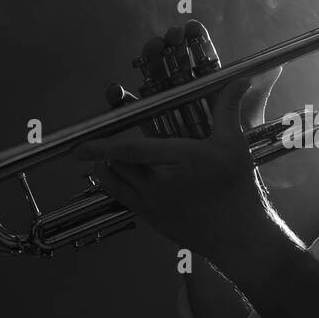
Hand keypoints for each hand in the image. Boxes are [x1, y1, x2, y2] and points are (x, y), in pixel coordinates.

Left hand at [75, 59, 282, 263]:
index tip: (79, 145)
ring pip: (114, 182)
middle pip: (116, 163)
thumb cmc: (239, 191)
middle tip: (112, 138)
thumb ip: (228, 110)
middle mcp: (159, 184)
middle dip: (110, 149)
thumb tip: (239, 80)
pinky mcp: (151, 218)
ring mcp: (152, 204)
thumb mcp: (234, 146)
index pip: (130, 151)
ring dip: (109, 167)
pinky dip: (115, 184)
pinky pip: (121, 198)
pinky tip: (124, 176)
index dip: (102, 146)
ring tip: (114, 157)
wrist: (239, 237)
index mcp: (179, 160)